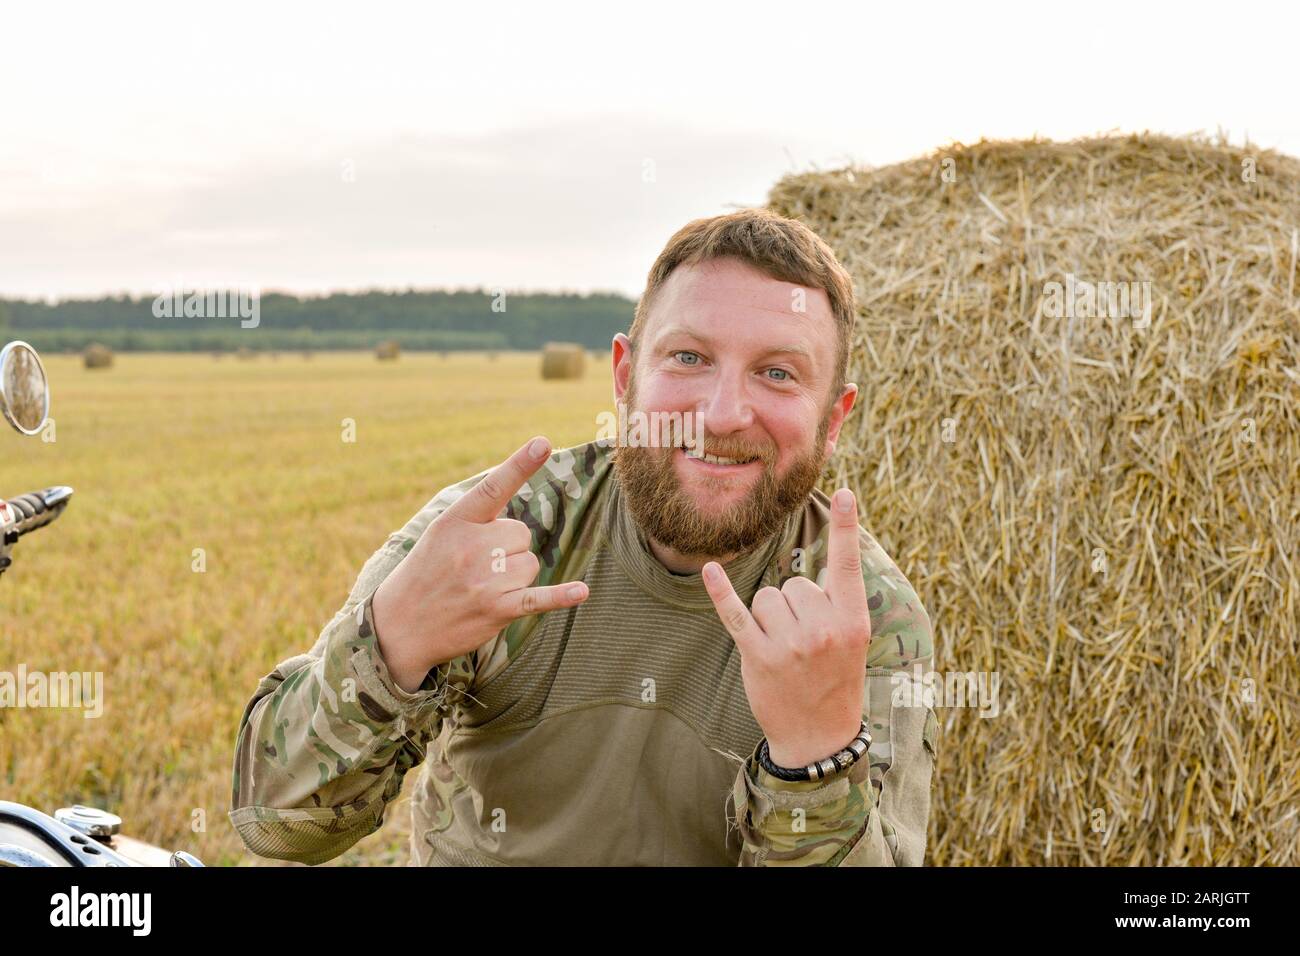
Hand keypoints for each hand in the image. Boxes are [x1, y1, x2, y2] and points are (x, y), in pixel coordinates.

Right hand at [371, 436, 589, 692]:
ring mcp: (485, 580)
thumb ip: (476, 515)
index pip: (492, 488)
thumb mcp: (440, 534)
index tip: (543, 443)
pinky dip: (561, 596)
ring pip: (530, 563)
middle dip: (508, 549)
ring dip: (515, 576)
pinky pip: (539, 598)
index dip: (520, 465)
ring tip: (482, 588)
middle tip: (477, 567)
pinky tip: (581, 592)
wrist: (399, 627)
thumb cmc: (425, 573)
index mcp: (455, 522)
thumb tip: (511, 493)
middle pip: (521, 534)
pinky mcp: (497, 610)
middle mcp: (471, 547)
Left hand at [702, 488, 869, 767]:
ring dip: (769, 617)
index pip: (847, 565)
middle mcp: (824, 628)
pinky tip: (709, 571)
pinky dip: (720, 592)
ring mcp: (790, 644)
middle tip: (806, 644)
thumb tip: (801, 575)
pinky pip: (736, 613)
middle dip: (794, 606)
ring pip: (767, 597)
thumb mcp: (852, 641)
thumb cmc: (835, 679)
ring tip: (785, 650)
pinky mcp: (758, 655)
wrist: (819, 735)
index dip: (846, 527)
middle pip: (793, 583)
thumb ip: (835, 604)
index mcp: (853, 619)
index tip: (842, 491)